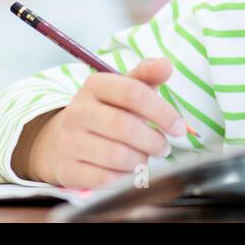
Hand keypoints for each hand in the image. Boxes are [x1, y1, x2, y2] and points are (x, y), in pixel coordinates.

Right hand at [26, 57, 186, 189]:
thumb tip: (166, 64)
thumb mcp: (124, 88)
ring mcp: (70, 141)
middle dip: (154, 141)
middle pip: (126, 127)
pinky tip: (127, 170)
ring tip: (145, 157)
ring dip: (141, 160)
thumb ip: (147, 76)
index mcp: (95, 85)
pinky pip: (106, 179)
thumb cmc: (107, 112)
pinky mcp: (68, 170)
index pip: (134, 93)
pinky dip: (124, 177)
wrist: (64, 140)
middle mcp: (78, 111)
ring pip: (118, 156)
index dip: (163, 112)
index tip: (179, 128)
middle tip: (164, 148)